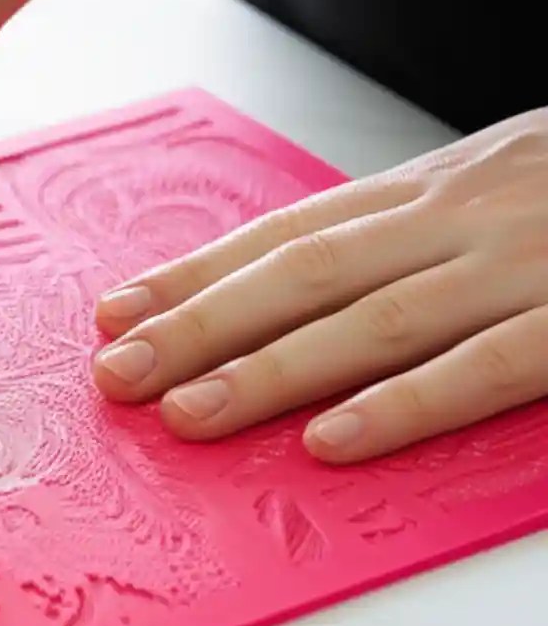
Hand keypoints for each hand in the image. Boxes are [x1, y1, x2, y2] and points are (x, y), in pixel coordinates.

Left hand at [92, 107, 547, 463]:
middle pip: (301, 275)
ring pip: (370, 322)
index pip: (284, 233)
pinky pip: (484, 368)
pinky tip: (330, 440)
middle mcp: (455, 220)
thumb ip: (395, 231)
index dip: (196, 275)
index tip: (119, 312)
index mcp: (426, 190)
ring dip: (270, 370)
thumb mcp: (480, 186)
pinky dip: (404, 404)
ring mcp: (519, 268)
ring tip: (186, 413)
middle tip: (118, 372)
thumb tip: (289, 282)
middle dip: (199, 326)